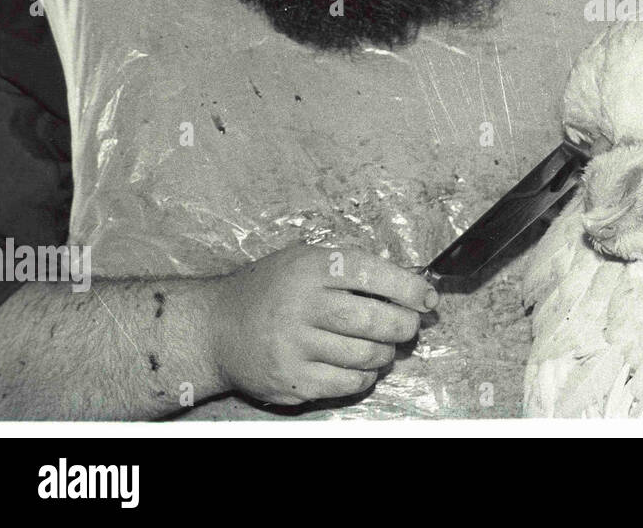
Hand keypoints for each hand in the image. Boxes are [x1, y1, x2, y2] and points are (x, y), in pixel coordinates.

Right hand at [208, 245, 435, 405]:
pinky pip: (347, 382)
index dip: (408, 287)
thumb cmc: (268, 290)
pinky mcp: (291, 379)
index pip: (372, 273)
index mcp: (309, 269)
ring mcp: (294, 346)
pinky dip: (366, 376)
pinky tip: (363, 366)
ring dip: (387, 353)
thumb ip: (348, 269)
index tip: (427, 298)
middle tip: (409, 326)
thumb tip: (406, 286)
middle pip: (374, 319)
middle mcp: (301, 306)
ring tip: (385, 346)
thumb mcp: (303, 261)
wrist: (215, 328)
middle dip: (404, 325)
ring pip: (365, 354)